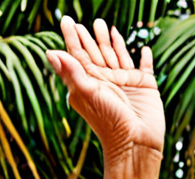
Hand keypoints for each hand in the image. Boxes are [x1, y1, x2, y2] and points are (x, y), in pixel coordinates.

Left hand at [47, 17, 164, 163]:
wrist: (134, 143)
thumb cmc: (108, 121)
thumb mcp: (87, 93)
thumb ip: (71, 71)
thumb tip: (49, 52)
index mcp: (88, 83)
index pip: (77, 56)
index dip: (72, 38)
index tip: (66, 20)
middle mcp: (105, 82)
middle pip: (96, 54)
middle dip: (90, 39)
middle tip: (84, 22)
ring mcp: (125, 84)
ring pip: (117, 57)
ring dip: (112, 43)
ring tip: (105, 25)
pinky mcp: (145, 86)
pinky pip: (144, 67)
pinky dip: (144, 58)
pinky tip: (143, 49)